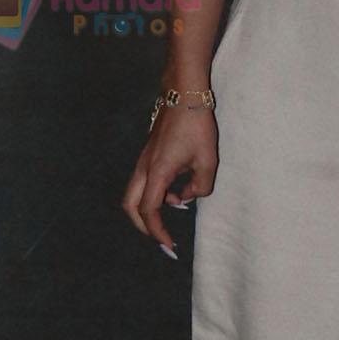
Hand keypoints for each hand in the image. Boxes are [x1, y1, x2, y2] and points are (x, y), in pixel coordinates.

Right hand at [121, 98, 218, 255]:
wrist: (184, 94)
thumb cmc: (196, 125)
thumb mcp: (208, 160)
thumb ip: (201, 187)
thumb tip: (189, 197)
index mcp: (157, 172)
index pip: (149, 211)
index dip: (157, 232)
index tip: (169, 245)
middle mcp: (144, 168)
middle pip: (130, 206)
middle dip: (144, 226)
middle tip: (162, 238)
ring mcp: (143, 161)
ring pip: (135, 194)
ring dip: (151, 208)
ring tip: (178, 205)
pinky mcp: (148, 155)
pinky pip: (145, 182)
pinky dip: (156, 193)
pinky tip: (178, 190)